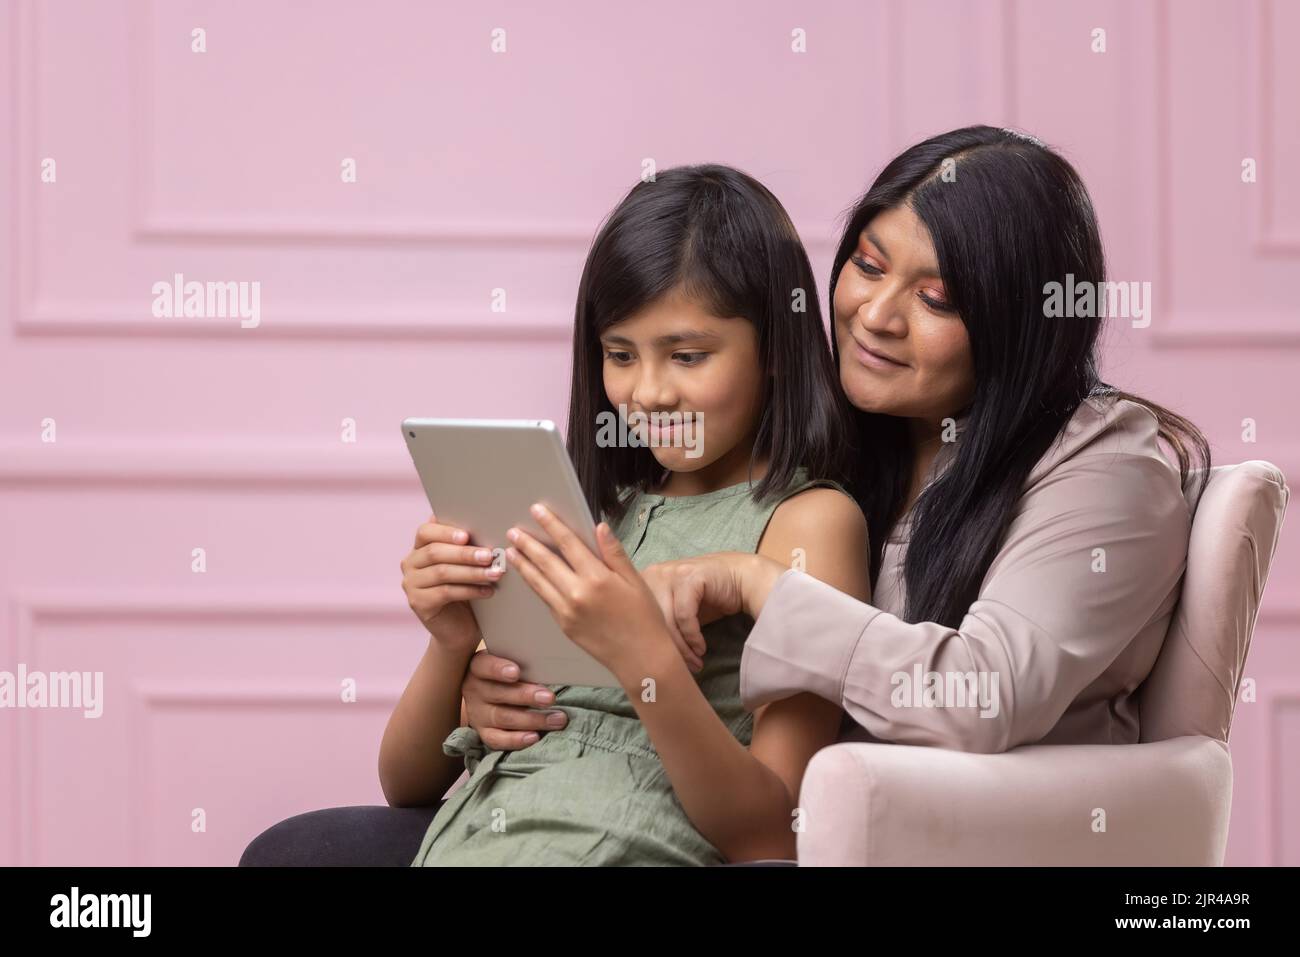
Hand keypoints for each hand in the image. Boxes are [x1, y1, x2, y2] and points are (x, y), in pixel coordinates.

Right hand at [400, 513, 502, 654]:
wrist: (459, 629)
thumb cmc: (466, 590)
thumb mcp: (465, 565)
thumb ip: (466, 547)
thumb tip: (487, 525)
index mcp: (419, 548)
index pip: (425, 532)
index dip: (445, 532)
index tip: (467, 535)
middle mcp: (410, 564)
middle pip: (435, 552)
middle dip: (465, 553)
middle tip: (490, 555)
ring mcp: (411, 585)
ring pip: (442, 572)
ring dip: (472, 572)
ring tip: (495, 573)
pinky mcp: (418, 604)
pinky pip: (445, 593)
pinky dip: (470, 590)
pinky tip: (488, 591)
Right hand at [460, 650, 567, 749]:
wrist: (484, 695)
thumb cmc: (505, 673)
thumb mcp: (508, 662)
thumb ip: (523, 663)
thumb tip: (550, 667)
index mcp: (478, 667)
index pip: (485, 666)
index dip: (498, 669)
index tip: (516, 672)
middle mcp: (475, 690)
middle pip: (499, 693)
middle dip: (526, 696)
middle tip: (550, 698)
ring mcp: (478, 714)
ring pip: (503, 718)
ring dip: (532, 719)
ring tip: (557, 719)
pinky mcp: (483, 733)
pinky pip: (497, 740)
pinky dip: (516, 740)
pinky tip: (535, 737)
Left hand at [503, 504, 676, 681]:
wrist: (641, 659)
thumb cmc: (644, 618)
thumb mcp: (635, 580)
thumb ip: (614, 553)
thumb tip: (600, 527)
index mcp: (598, 578)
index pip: (568, 543)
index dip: (551, 525)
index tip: (537, 511)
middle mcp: (578, 593)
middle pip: (546, 561)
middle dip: (528, 544)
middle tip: (513, 531)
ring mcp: (567, 611)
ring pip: (538, 582)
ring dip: (523, 564)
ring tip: (511, 551)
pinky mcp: (563, 625)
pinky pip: (545, 599)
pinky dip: (534, 584)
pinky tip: (529, 576)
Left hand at [639, 554, 751, 656]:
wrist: (742, 578)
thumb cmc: (709, 598)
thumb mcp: (680, 611)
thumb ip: (663, 624)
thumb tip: (649, 656)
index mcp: (645, 581)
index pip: (638, 620)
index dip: (651, 646)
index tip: (664, 667)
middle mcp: (653, 574)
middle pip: (651, 621)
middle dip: (667, 650)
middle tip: (683, 670)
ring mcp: (670, 573)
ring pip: (667, 620)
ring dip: (682, 647)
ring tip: (694, 663)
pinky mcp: (688, 577)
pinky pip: (684, 615)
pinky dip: (693, 636)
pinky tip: (701, 648)